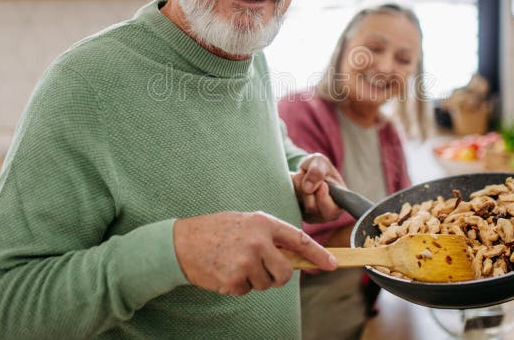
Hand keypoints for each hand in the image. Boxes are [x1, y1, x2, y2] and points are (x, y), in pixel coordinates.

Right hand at [173, 211, 336, 296]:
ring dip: (253, 280)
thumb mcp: (246, 222)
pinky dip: (237, 286)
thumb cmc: (216, 230)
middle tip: (261, 270)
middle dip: (277, 277)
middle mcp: (258, 241)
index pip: (299, 239)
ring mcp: (246, 261)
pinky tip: (224, 271)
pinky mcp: (234, 279)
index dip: (317, 254)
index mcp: (263, 223)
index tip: (331, 264)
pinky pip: (247, 291)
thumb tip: (293, 256)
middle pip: (285, 273)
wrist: (182, 241)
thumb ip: (269, 236)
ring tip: (235, 263)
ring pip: (265, 284)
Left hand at [291, 153, 344, 222]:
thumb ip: (317, 172)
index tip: (322, 185)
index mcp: (339, 202)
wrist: (307, 170)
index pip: (333, 210)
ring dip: (298, 188)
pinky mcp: (300, 215)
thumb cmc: (319, 167)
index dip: (325, 200)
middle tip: (304, 176)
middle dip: (307, 192)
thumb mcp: (320, 161)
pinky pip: (291, 206)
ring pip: (300, 206)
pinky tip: (296, 184)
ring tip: (301, 176)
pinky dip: (291, 192)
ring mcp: (312, 216)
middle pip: (313, 209)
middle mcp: (327, 213)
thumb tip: (308, 188)